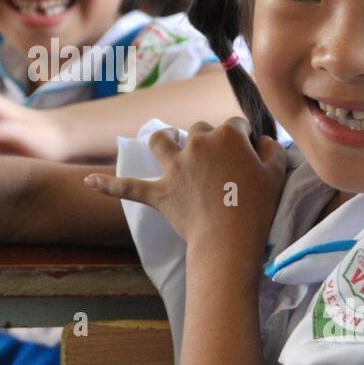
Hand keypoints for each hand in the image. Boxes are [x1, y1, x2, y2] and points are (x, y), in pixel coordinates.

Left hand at [83, 118, 286, 250]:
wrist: (229, 239)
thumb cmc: (258, 206)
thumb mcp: (276, 174)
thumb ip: (271, 150)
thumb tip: (262, 141)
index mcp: (226, 135)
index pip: (234, 125)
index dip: (241, 138)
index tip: (247, 153)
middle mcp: (196, 143)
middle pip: (199, 130)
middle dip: (207, 141)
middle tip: (218, 164)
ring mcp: (174, 167)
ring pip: (161, 141)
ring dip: (164, 141)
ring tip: (169, 146)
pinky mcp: (158, 192)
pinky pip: (128, 186)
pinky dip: (107, 185)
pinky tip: (87, 182)